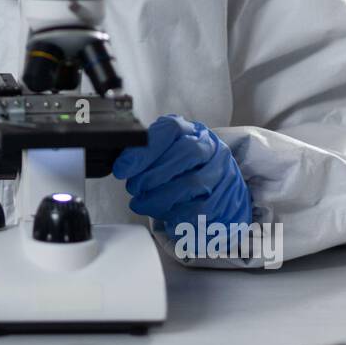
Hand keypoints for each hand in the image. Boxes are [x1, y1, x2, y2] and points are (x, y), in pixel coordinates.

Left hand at [113, 115, 251, 232]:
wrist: (218, 186)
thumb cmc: (185, 168)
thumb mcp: (166, 152)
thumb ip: (146, 154)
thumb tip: (123, 166)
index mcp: (191, 130)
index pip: (170, 129)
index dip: (143, 150)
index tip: (122, 169)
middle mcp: (210, 147)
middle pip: (186, 153)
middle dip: (152, 175)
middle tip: (134, 188)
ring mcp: (221, 172)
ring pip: (191, 183)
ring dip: (160, 197)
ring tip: (142, 203)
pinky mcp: (224, 199)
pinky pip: (199, 208)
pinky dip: (176, 214)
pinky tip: (163, 215)